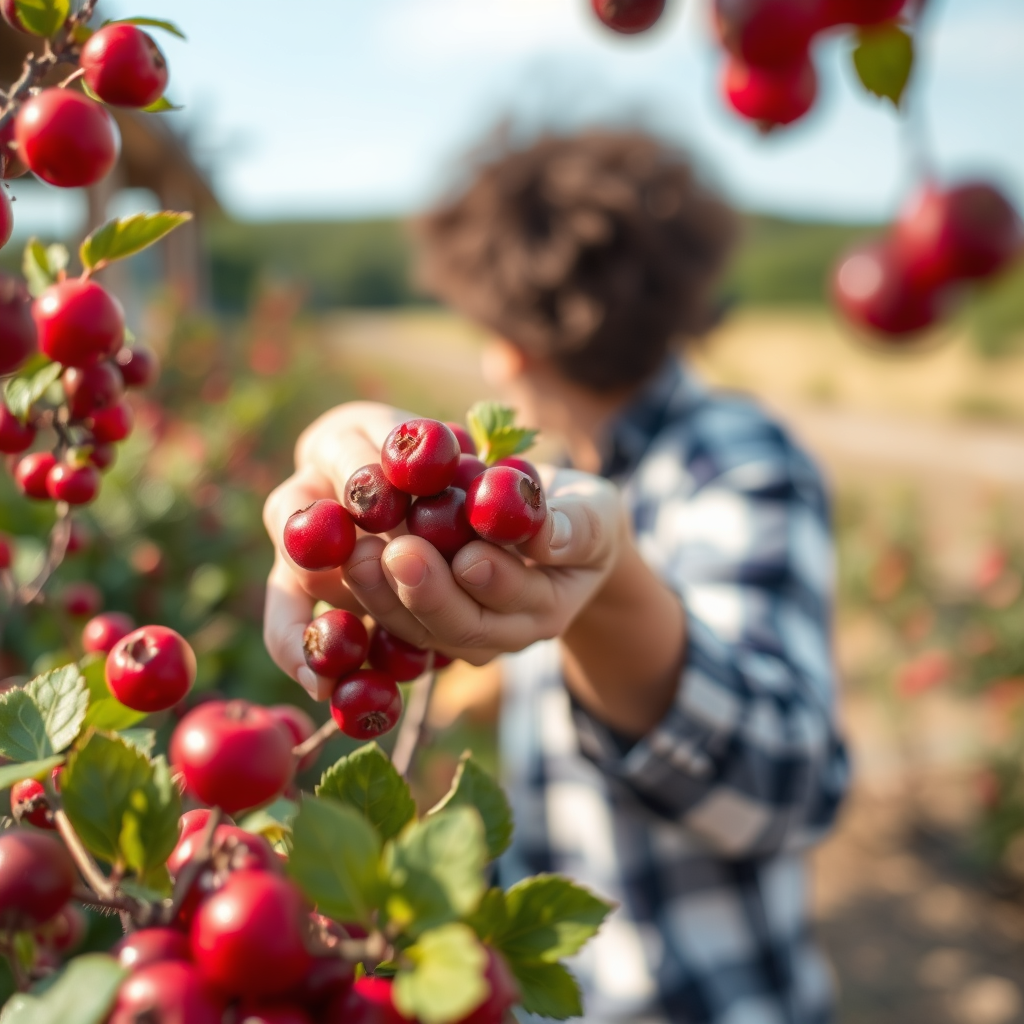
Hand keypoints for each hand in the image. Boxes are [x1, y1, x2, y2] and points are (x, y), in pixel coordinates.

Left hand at [263, 401, 623, 699]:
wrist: (554, 537)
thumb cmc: (580, 518)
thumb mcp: (595, 515)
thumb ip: (576, 526)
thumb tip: (544, 532)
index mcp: (545, 608)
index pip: (516, 601)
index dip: (492, 581)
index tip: (468, 555)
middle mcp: (498, 632)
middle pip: (457, 627)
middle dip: (424, 592)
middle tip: (394, 551)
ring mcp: (455, 631)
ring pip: (413, 629)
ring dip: (380, 594)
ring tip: (356, 550)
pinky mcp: (417, 619)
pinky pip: (385, 618)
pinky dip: (359, 592)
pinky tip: (333, 560)